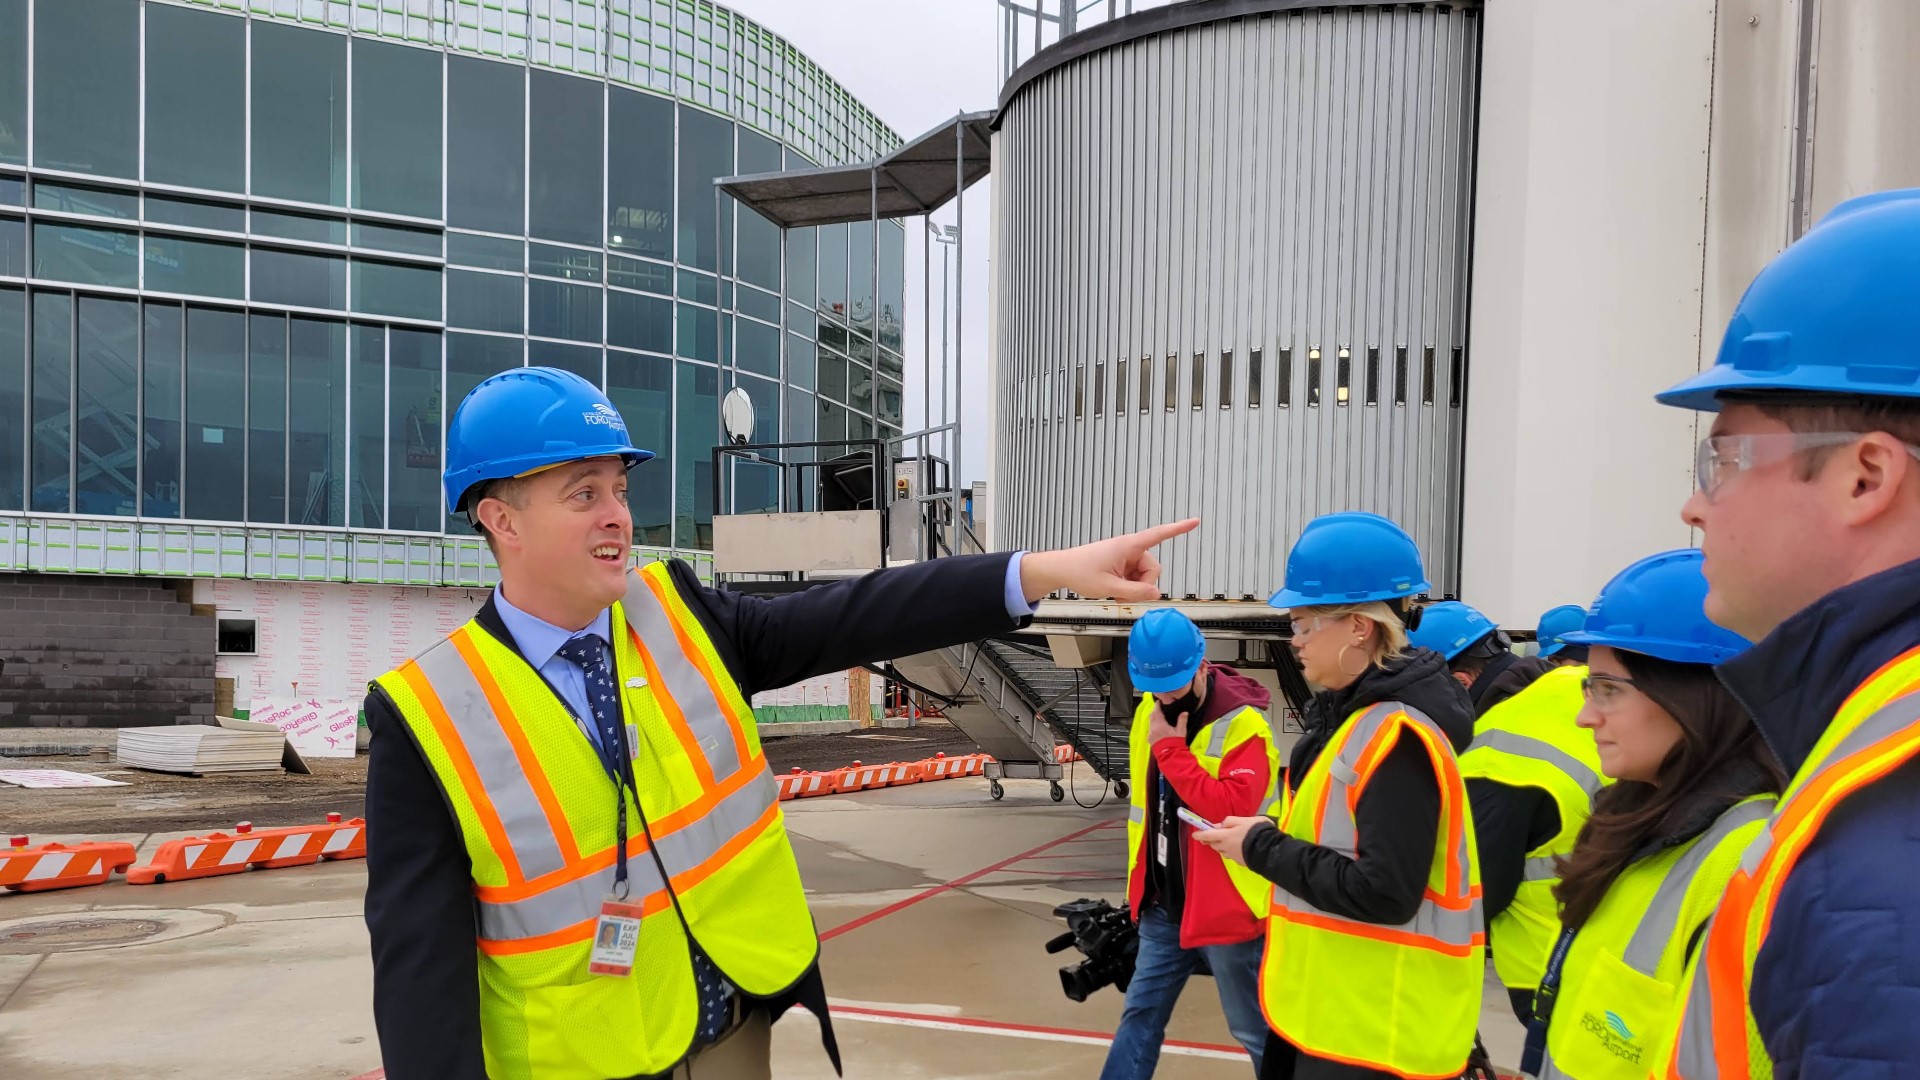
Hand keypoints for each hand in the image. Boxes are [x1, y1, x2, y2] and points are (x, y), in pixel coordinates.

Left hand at [1018, 519, 1199, 602]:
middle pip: (1153, 569)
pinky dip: (1129, 587)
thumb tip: (1157, 594)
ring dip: (1134, 588)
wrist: (1062, 570)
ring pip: (1145, 577)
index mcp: (1128, 546)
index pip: (1159, 534)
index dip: (1179, 529)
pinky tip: (1115, 591)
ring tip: (1115, 593)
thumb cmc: (1081, 572)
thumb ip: (1135, 592)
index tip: (1196, 521)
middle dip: (1143, 585)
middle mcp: (1130, 549)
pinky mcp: (1122, 565)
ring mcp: (1126, 557)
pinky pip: (1136, 578)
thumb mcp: (1109, 587)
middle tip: (1123, 595)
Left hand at [1146, 701, 1187, 744]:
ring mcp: (1150, 734)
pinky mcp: (1150, 739)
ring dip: (1153, 718)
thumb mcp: (1181, 732)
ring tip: (1159, 715)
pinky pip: (1150, 729)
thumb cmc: (1176, 744)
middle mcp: (1153, 729)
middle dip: (1155, 711)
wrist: (1170, 756)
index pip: (1156, 711)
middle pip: (1151, 716)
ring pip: (1150, 722)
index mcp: (1160, 725)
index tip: (1159, 702)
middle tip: (1159, 707)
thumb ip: (1182, 721)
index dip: (1157, 705)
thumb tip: (1185, 712)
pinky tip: (1158, 726)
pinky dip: (1153, 725)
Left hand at [1192, 815, 1266, 867]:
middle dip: (1211, 840)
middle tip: (1212, 835)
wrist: (1269, 849)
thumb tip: (1221, 825)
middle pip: (1214, 844)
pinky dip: (1231, 850)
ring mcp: (1233, 856)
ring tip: (1227, 839)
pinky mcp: (1240, 862)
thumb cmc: (1255, 831)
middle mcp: (1226, 847)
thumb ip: (1230, 821)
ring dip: (1220, 845)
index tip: (1194, 834)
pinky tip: (1238, 846)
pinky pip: (1231, 855)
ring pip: (1222, 850)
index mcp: (1224, 836)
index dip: (1199, 834)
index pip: (1207, 836)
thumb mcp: (1243, 820)